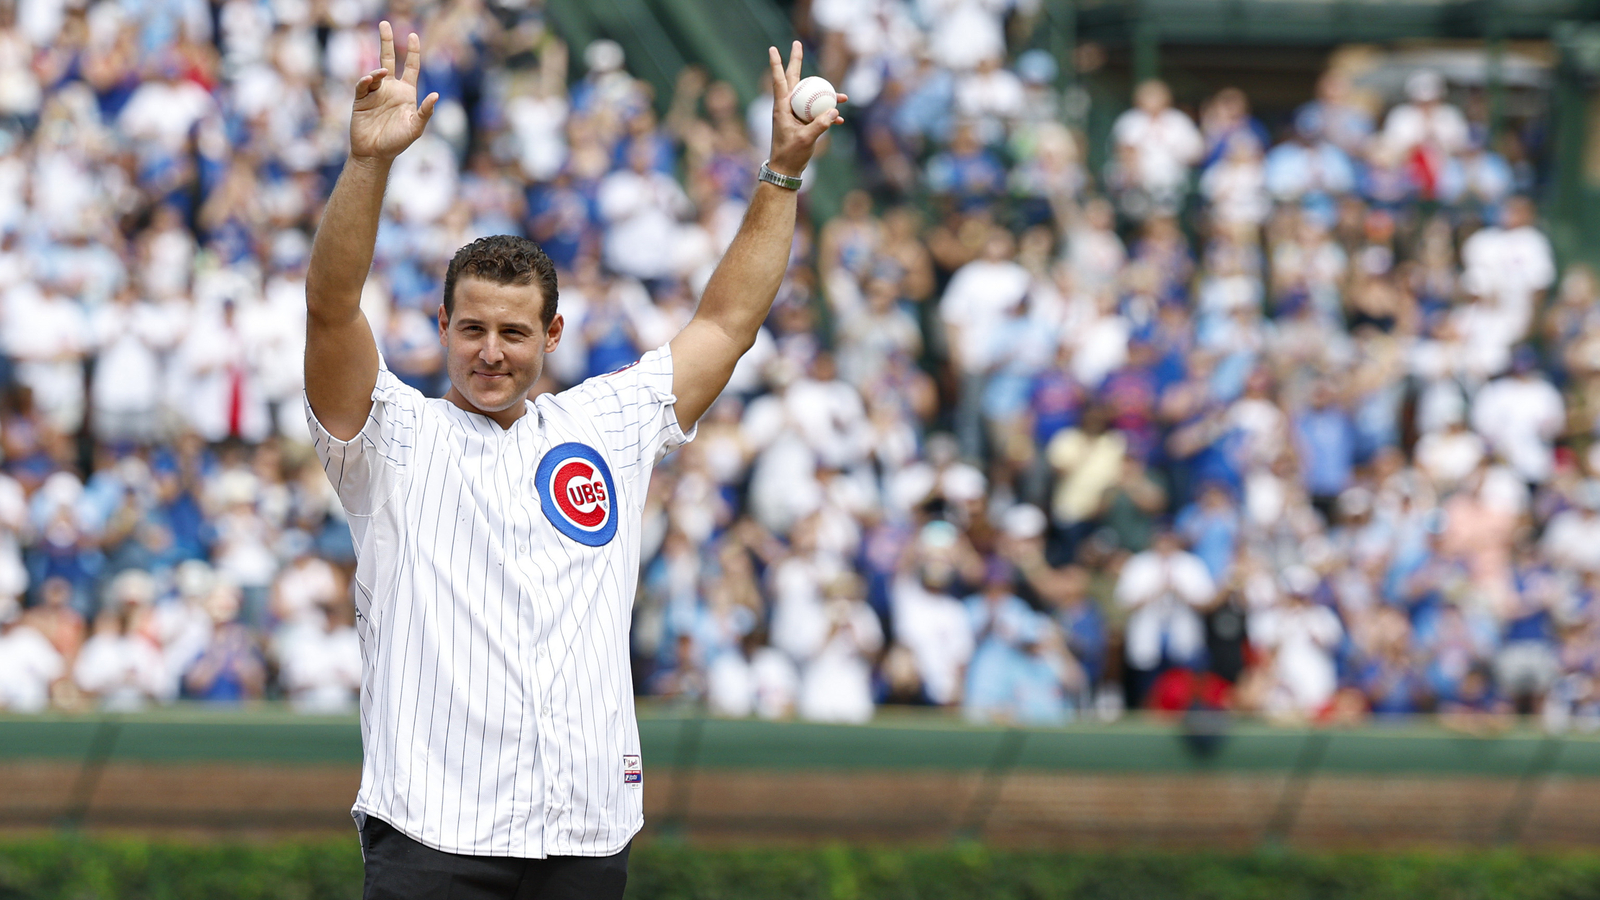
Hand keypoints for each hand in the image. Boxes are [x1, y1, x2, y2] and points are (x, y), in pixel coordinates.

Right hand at [350, 21, 439, 162]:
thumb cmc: (397, 142)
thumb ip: (425, 112)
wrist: (375, 154)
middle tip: (384, 24)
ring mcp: (375, 92)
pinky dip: (366, 80)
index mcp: (406, 93)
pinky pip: (363, 85)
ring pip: (375, 71)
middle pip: (389, 59)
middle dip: (387, 41)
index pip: (412, 67)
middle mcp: (390, 89)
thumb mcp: (415, 128)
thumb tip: (436, 95)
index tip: (413, 35)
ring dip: (378, 70)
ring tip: (381, 74)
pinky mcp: (361, 99)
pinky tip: (370, 80)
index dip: (413, 51)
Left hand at [766, 41, 844, 177]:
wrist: (786, 171)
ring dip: (824, 95)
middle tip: (797, 43)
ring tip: (843, 97)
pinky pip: (816, 113)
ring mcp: (795, 114)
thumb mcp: (806, 140)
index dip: (777, 64)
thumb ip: (820, 125)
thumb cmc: (790, 155)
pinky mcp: (802, 123)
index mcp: (781, 108)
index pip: (779, 81)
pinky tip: (840, 120)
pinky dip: (827, 115)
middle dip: (796, 62)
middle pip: (794, 79)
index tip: (773, 48)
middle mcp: (787, 107)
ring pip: (810, 97)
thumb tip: (835, 112)